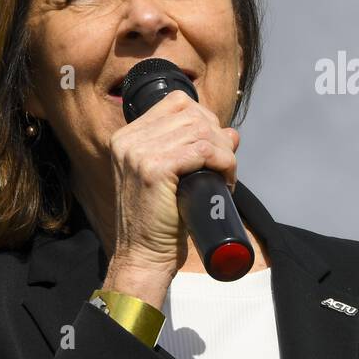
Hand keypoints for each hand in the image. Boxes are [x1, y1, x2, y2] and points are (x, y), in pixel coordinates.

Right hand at [103, 90, 239, 306]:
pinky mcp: (153, 169)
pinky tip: (224, 181)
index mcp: (127, 137)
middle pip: (192, 114)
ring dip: (224, 153)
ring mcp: (138, 152)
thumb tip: (231, 133)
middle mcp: (128, 140)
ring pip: (201, 131)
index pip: (177, 102)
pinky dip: (223, 163)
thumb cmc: (160, 221)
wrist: (143, 255)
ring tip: (225, 177)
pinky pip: (202, 151)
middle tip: (224, 166)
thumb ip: (195, 150)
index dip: (205, 120)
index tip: (215, 147)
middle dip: (218, 137)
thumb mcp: (175, 177)